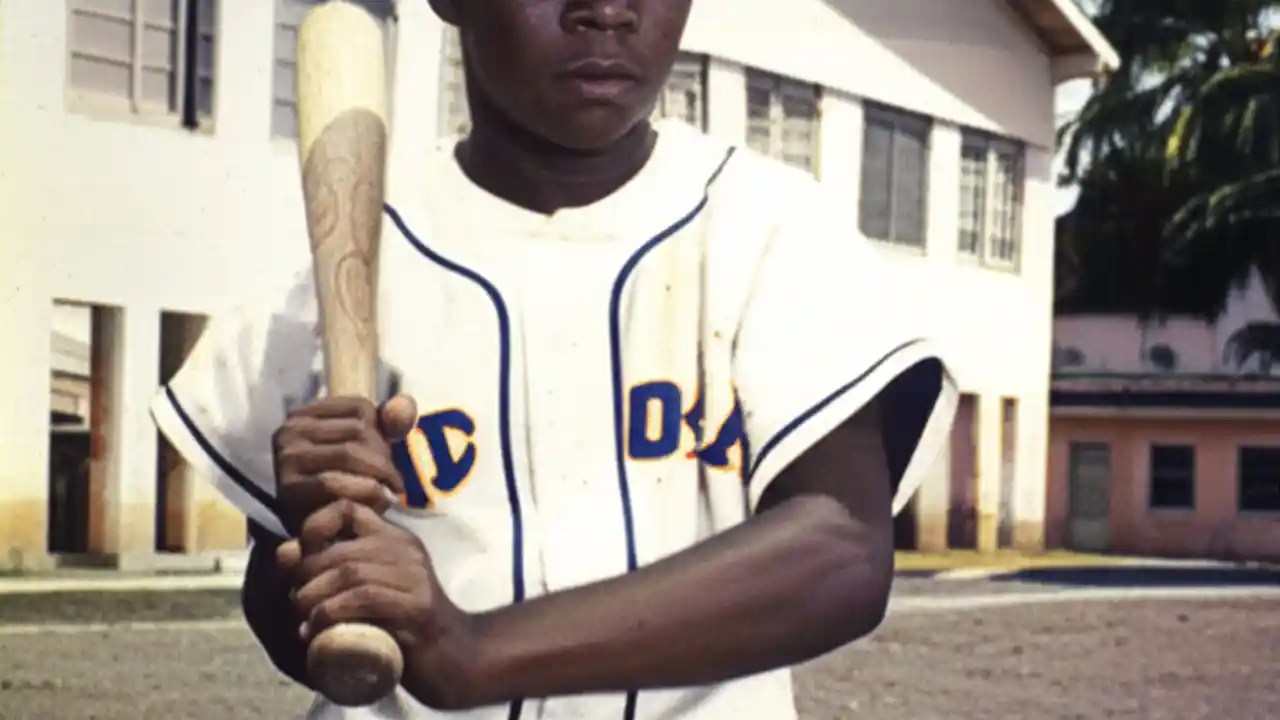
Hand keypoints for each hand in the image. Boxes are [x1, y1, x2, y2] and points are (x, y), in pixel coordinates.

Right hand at [272, 394, 417, 532]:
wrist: (313, 530)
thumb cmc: (344, 484)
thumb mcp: (367, 449)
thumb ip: (390, 423)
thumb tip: (405, 406)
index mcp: (307, 413)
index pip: (361, 408)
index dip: (385, 432)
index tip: (390, 458)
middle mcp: (291, 429)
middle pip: (358, 430)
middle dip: (383, 458)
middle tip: (394, 482)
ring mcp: (287, 456)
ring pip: (349, 453)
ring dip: (378, 476)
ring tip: (390, 493)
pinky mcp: (288, 486)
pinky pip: (333, 482)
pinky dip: (362, 492)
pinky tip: (377, 504)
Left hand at [277, 500, 485, 710]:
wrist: (454, 654)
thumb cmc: (404, 623)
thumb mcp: (366, 588)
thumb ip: (330, 568)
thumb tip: (283, 552)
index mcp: (395, 539)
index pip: (350, 508)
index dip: (316, 525)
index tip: (303, 555)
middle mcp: (406, 550)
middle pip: (341, 550)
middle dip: (306, 577)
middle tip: (296, 601)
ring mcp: (414, 577)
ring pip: (349, 573)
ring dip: (314, 598)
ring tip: (303, 618)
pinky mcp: (417, 607)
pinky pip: (364, 599)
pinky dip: (332, 614)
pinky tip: (317, 630)